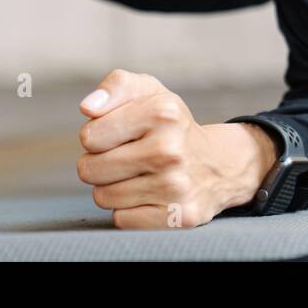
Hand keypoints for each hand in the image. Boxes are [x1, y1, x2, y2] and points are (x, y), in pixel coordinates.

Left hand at [76, 70, 277, 229]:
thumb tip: (87, 108)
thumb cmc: (172, 127)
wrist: (219, 164)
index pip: (89, 137)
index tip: (119, 134)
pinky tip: (149, 195)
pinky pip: (121, 220)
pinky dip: (129, 210)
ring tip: (139, 176)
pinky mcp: (178, 217)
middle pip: (90, 170)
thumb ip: (116, 87)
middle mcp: (169, 150)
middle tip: (126, 157)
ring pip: (103, 197)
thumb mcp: (150, 92)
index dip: (97, 136)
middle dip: (99, 164)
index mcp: (162, 113)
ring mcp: (175, 186)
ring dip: (113, 188)